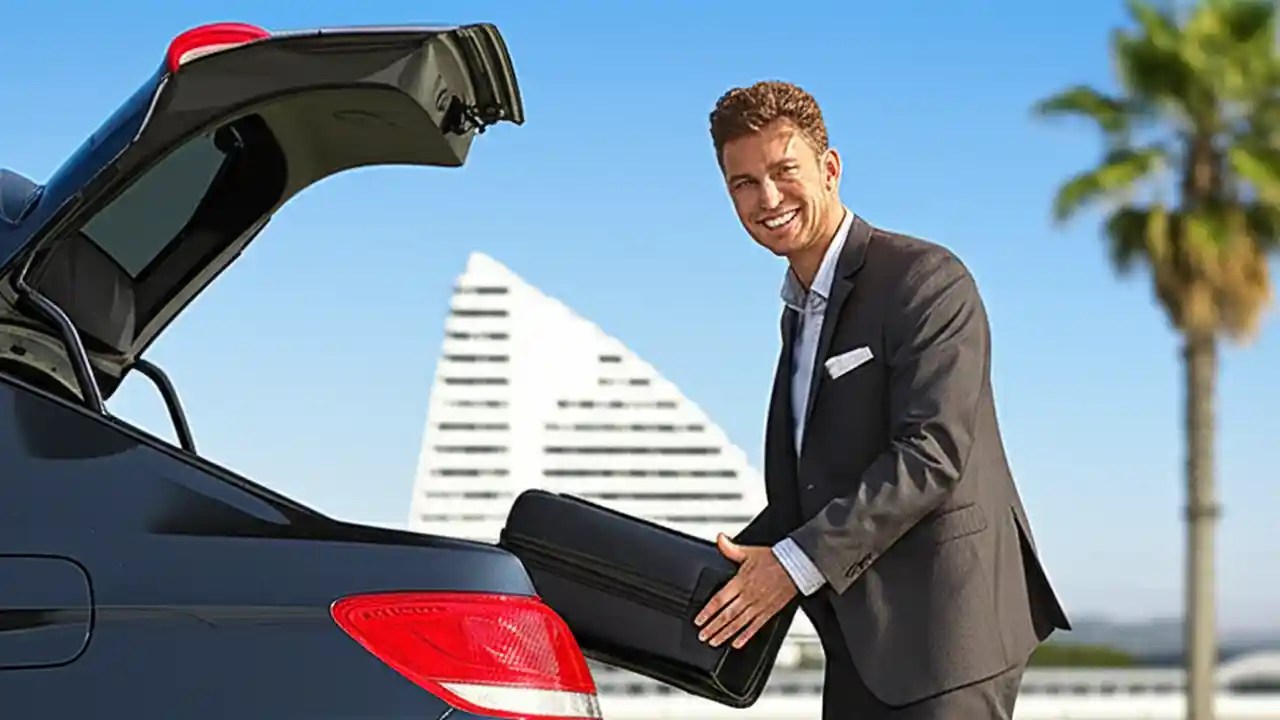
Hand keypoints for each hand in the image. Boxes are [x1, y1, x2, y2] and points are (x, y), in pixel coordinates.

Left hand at [693, 533, 796, 648]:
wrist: (796, 566)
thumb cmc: (774, 559)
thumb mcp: (749, 552)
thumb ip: (730, 548)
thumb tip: (719, 539)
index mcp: (740, 582)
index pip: (719, 600)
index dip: (707, 612)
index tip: (698, 620)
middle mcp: (748, 596)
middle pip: (726, 615)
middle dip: (713, 627)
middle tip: (702, 636)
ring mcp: (758, 606)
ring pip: (738, 623)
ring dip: (725, 634)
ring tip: (714, 642)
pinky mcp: (769, 612)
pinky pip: (755, 627)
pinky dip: (745, 636)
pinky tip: (737, 643)